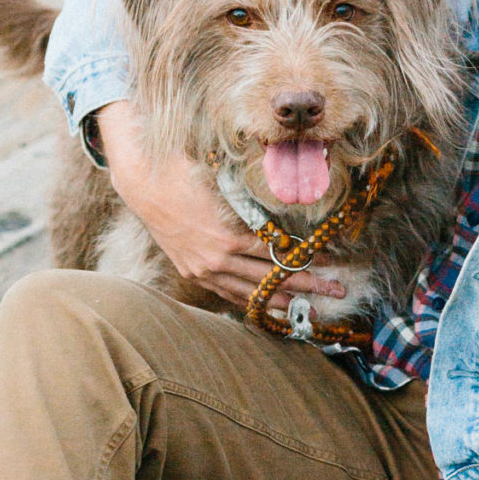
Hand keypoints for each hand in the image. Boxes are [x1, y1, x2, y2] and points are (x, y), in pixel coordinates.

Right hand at [98, 101, 347, 311]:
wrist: (142, 184)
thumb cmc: (186, 172)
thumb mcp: (224, 177)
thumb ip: (255, 192)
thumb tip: (290, 187)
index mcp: (229, 237)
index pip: (278, 254)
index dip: (306, 259)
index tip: (329, 260)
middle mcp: (218, 260)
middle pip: (271, 279)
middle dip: (308, 286)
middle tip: (336, 291)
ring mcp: (204, 270)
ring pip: (251, 293)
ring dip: (282, 300)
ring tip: (309, 307)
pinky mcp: (194, 273)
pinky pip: (228, 293)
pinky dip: (251, 301)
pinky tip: (270, 306)